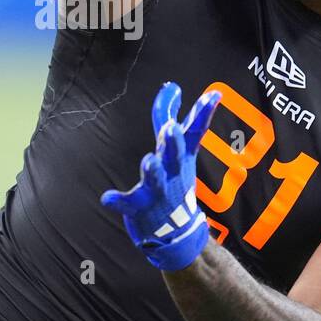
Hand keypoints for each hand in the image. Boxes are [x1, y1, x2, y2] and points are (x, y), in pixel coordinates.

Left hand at [101, 82, 222, 272]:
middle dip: (173, 142)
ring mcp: (158, 191)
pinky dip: (118, 201)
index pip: (194, 132)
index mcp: (182, 158)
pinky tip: (107, 198)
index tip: (213, 95)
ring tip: (149, 161)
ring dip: (153, 171)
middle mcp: (172, 172)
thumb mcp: (177, 151)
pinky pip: (128, 204)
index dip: (202, 114)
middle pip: (175, 154)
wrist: (177, 233)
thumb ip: (170, 117)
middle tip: (172, 128)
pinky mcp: (140, 207)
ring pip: (155, 179)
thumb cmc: (174, 182)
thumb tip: (172, 86)